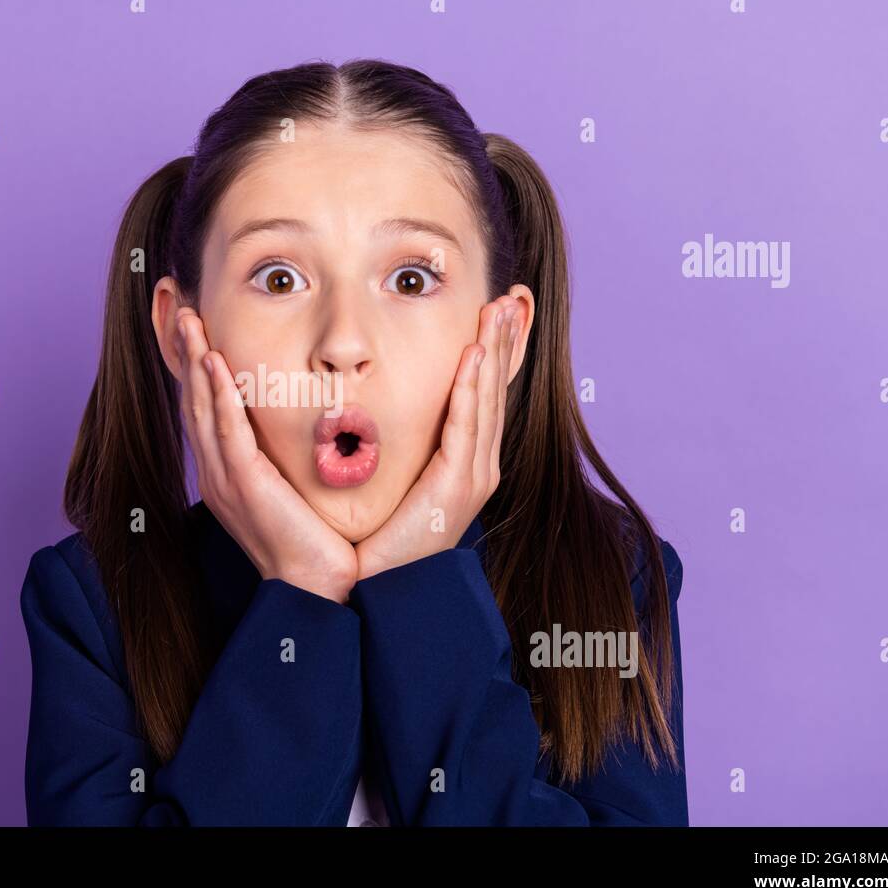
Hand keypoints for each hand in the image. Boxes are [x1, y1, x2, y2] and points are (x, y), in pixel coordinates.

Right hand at [174, 307, 358, 603]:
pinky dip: (217, 394)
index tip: (194, 327)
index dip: (196, 367)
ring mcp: (225, 480)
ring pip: (200, 409)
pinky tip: (213, 363)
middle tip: (181, 309)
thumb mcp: (299, 487)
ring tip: (189, 321)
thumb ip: (294, 452)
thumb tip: (317, 420)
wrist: (318, 587)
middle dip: (185, 353)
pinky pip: (225, 432)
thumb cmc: (316, 541)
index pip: (205, 409)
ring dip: (194, 361)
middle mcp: (217, 474)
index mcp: (227, 474)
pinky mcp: (243, 486)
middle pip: (193, 401)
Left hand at [354, 297, 522, 580]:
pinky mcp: (458, 487)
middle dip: (504, 341)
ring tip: (499, 311)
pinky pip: (466, 427)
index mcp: (466, 463)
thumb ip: (395, 441)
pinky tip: (473, 356)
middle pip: (493, 390)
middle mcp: (479, 466)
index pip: (483, 394)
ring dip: (494, 352)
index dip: (495, 352)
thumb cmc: (379, 537)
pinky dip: (471, 388)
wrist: (381, 589)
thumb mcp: (393, 477)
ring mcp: (474, 477)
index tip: (500, 311)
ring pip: (485, 400)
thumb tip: (377, 407)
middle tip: (509, 297)